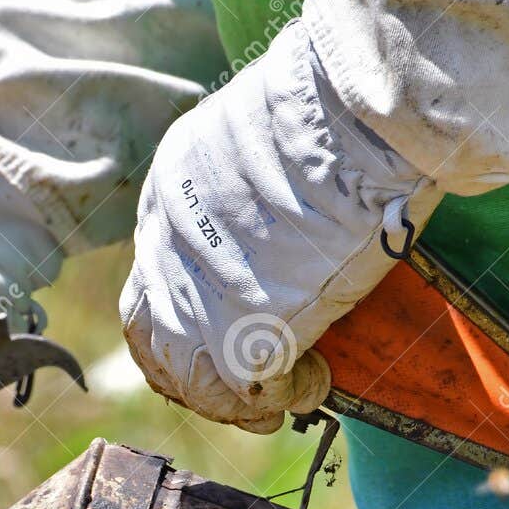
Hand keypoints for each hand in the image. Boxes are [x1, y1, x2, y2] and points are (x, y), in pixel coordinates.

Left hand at [120, 20, 433, 433]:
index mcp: (169, 190)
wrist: (356, 112)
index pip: (156, 277)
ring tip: (283, 397)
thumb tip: (291, 224)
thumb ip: (259, 186)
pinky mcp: (232, 333)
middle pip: (152, 336)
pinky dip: (278, 397)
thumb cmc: (338, 111)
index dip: (186, 317)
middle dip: (192, 373)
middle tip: (243, 392)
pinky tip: (314, 385)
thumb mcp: (268, 137)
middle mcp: (163, 243)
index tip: (224, 335)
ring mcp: (191, 292)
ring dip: (231, 397)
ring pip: (188, 374)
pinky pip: (242, 390)